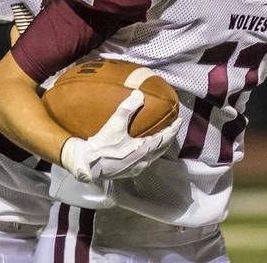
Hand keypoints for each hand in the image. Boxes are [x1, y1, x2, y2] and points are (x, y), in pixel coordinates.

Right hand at [60, 89, 180, 182]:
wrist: (88, 165)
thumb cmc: (102, 145)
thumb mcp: (115, 124)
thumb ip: (127, 108)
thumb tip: (139, 94)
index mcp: (143, 150)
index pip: (164, 138)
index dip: (173, 129)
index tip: (179, 120)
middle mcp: (143, 161)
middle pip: (162, 148)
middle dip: (169, 137)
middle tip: (174, 127)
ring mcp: (137, 168)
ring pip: (155, 156)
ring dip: (161, 145)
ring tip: (163, 136)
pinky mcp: (129, 172)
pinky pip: (146, 160)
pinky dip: (152, 152)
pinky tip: (147, 148)